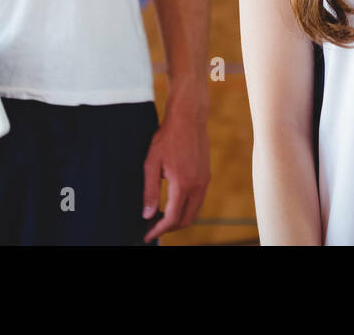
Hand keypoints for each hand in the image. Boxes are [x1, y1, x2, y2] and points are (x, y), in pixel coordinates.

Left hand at [141, 100, 209, 242]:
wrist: (188, 118)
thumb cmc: (167, 138)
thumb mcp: (151, 163)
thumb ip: (149, 191)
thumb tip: (147, 215)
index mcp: (182, 184)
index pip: (172, 218)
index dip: (159, 230)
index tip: (148, 235)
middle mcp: (197, 185)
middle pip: (186, 219)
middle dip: (170, 228)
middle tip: (154, 228)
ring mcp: (204, 181)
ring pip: (194, 211)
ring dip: (179, 219)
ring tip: (161, 217)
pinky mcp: (206, 175)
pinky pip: (198, 200)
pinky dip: (187, 208)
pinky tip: (173, 203)